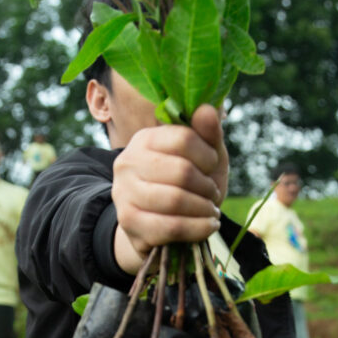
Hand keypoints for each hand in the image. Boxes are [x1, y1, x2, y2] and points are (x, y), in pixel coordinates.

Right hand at [112, 105, 227, 273]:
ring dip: (204, 208)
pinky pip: (171, 226)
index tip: (212, 167)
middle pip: (182, 171)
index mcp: (145, 139)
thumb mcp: (202, 158)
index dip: (208, 156)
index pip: (183, 138)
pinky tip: (208, 225)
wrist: (159, 227)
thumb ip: (207, 134)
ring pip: (176, 200)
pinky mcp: (129, 222)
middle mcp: (128, 162)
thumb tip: (208, 109)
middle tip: (213, 194)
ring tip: (211, 210)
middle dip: (207, 186)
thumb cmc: (185, 187)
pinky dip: (198, 228)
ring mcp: (124, 193)